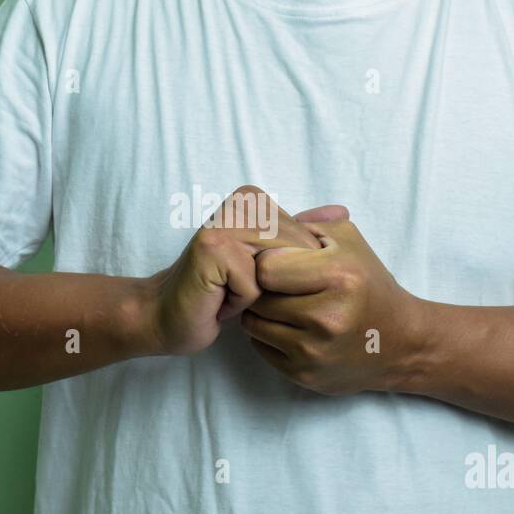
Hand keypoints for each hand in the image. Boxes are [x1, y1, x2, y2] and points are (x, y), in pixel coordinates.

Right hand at [145, 185, 342, 355]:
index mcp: (254, 198)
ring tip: (230, 291)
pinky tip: (217, 298)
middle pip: (297, 253)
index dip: (293, 273)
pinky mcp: (214, 249)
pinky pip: (256, 287)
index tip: (254, 278)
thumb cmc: (220, 292)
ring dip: (259, 295)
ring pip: (280, 271)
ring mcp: (225, 222)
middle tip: (239, 288)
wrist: (169, 315)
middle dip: (277, 286)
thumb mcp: (268, 262)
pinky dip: (240, 304)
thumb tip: (344, 213)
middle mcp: (241, 202)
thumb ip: (301, 236)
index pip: (308, 238)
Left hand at [241, 214, 422, 394]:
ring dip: (263, 313)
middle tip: (282, 286)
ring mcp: (314, 350)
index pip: (266, 267)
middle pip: (258, 296)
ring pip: (253, 324)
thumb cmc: (370, 285)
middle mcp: (326, 317)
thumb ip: (308, 223)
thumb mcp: (349, 240)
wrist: (402, 343)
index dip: (268, 262)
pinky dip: (269, 336)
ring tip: (286, 305)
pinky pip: (261, 348)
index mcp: (338, 276)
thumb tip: (265, 217)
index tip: (282, 265)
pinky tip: (292, 328)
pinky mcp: (304, 374)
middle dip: (264, 289)